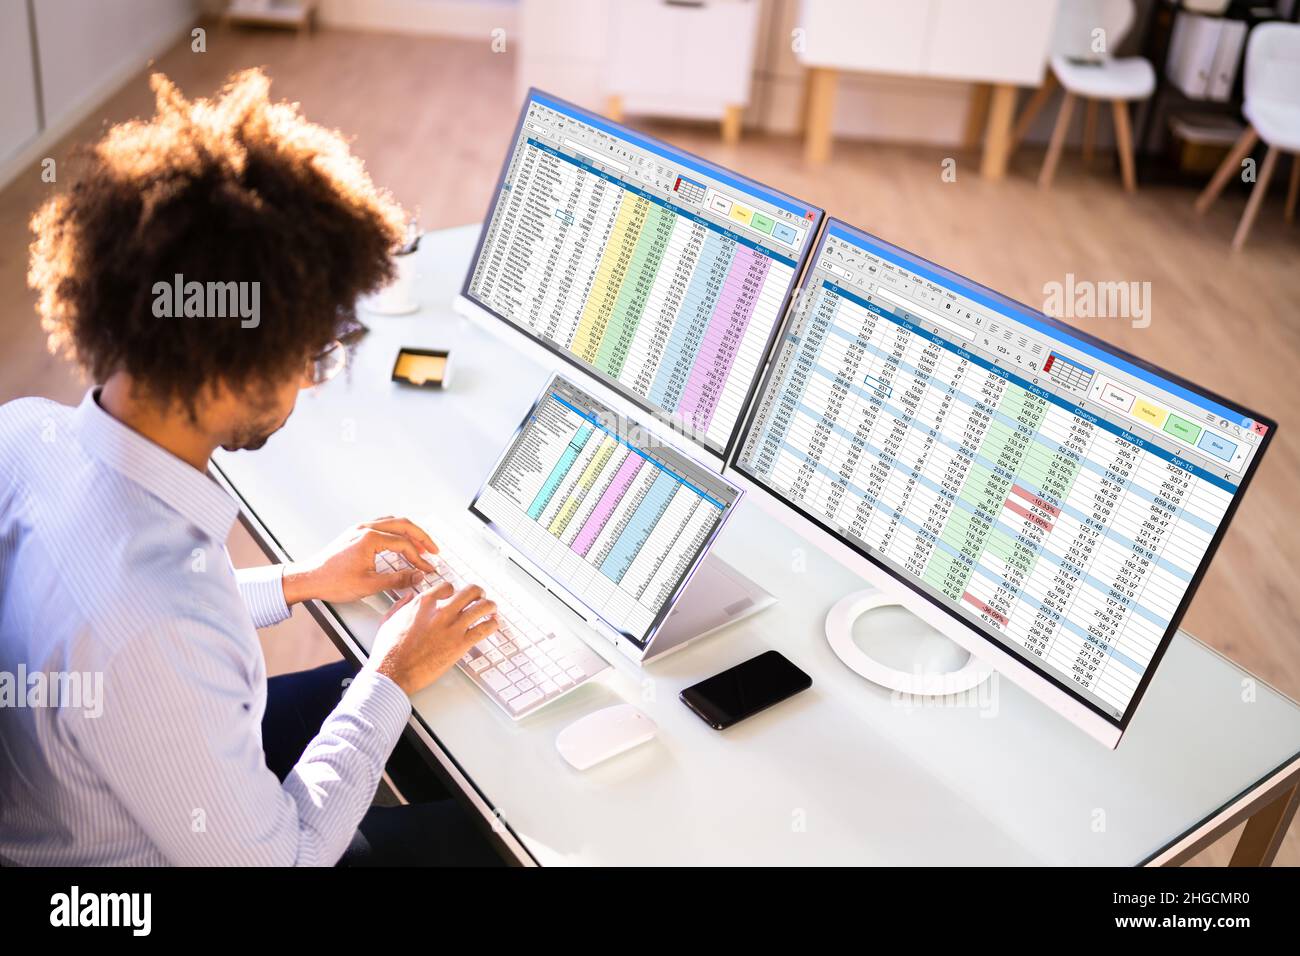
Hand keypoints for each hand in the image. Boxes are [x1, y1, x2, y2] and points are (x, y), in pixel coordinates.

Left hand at [282, 516, 439, 604]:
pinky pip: (382, 525)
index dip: (419, 558)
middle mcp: (365, 528)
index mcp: (370, 538)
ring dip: (409, 533)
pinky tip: (399, 541)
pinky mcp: (355, 533)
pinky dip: (396, 532)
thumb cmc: (333, 581)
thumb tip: (418, 577)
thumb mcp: (369, 585)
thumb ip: (397, 580)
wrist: (309, 578)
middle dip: (421, 537)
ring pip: (393, 522)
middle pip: (403, 525)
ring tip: (420, 545)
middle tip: (434, 549)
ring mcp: (359, 528)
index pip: (404, 544)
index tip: (427, 568)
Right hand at [368, 584, 497, 694]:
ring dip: (490, 606)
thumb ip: (399, 606)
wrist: (393, 673)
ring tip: (492, 609)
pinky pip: (484, 629)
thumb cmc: (388, 651)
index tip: (456, 595)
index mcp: (422, 604)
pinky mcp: (460, 644)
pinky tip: (493, 625)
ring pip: (481, 607)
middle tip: (480, 598)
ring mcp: (452, 628)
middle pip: (470, 592)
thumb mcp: (388, 621)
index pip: (447, 587)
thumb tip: (407, 596)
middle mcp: (440, 612)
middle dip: (478, 593)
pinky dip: (492, 624)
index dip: (454, 590)